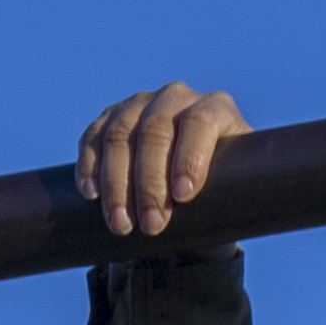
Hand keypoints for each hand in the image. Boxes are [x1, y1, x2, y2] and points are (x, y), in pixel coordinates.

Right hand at [80, 82, 248, 238]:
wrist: (189, 182)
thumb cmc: (218, 191)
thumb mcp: (234, 191)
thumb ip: (235, 200)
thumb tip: (229, 224)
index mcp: (215, 109)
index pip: (200, 123)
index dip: (190, 158)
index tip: (183, 197)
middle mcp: (176, 98)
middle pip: (155, 132)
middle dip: (150, 184)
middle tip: (150, 226)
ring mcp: (139, 104)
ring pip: (120, 136)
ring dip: (117, 184)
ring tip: (120, 224)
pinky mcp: (109, 118)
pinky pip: (93, 138)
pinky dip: (89, 167)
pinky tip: (91, 195)